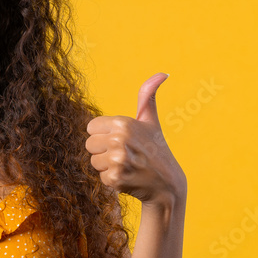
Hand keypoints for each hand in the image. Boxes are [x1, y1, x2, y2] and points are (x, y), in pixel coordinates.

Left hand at [85, 73, 185, 205]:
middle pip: (89, 145)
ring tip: (128, 166)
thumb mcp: (150, 121)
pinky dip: (113, 181)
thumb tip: (162, 74)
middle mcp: (119, 139)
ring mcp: (117, 160)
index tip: (121, 140)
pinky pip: (101, 177)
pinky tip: (129, 178)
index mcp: (123, 123)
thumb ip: (147, 96)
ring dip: (107, 167)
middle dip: (103, 151)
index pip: (91, 128)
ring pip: (94, 162)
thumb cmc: (156, 149)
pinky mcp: (116, 178)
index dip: (104, 135)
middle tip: (125, 155)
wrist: (168, 183)